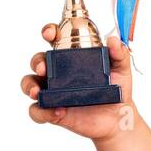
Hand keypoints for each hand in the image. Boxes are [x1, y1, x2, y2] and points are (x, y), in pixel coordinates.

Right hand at [21, 25, 134, 140]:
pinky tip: (58, 112)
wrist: (118, 118)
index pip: (54, 39)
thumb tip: (113, 40)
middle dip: (37, 62)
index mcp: (71, 58)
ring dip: (29, 86)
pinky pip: (37, 111)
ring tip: (37, 92)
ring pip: (29, 84)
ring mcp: (52, 92)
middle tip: (44, 68)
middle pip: (38, 60)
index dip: (48, 32)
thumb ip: (120, 54)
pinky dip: (43, 112)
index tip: (50, 33)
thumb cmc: (116, 91)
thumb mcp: (121, 70)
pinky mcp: (52, 111)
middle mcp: (58, 73)